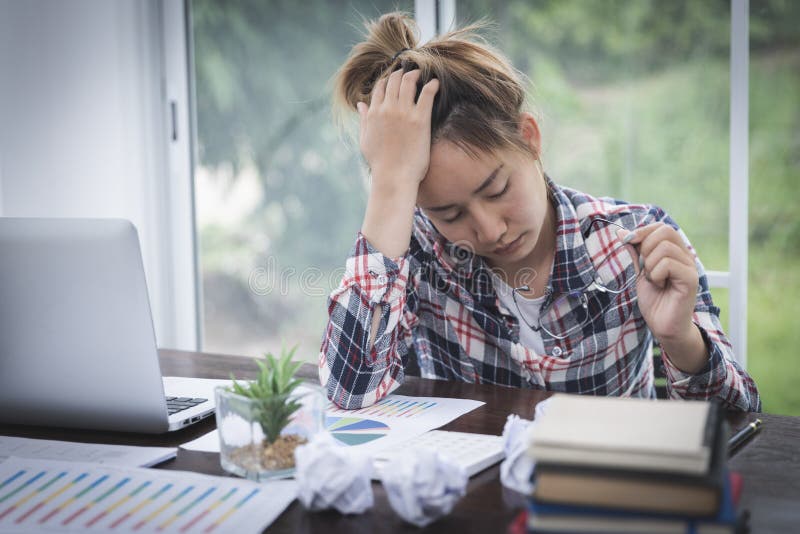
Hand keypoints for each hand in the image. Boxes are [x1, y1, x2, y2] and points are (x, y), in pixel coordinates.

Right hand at [357, 69, 439, 189]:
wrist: (394, 176)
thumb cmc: (380, 163)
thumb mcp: (365, 140)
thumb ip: (363, 119)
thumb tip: (360, 104)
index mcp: (374, 113)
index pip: (380, 87)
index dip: (388, 79)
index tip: (396, 78)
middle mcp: (387, 109)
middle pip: (394, 80)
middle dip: (402, 73)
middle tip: (410, 72)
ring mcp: (404, 113)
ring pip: (409, 82)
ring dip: (415, 74)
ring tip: (421, 74)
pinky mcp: (420, 119)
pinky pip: (427, 93)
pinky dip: (432, 85)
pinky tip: (436, 83)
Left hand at [619, 223, 698, 341]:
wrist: (662, 325)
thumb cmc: (655, 300)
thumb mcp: (640, 271)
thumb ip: (635, 252)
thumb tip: (621, 232)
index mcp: (675, 251)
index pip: (662, 227)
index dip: (643, 231)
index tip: (627, 242)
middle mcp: (685, 256)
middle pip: (665, 231)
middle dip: (646, 247)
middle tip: (645, 268)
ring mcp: (690, 266)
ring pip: (664, 248)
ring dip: (650, 265)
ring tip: (654, 280)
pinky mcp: (691, 279)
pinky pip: (668, 264)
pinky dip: (656, 274)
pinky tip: (659, 285)